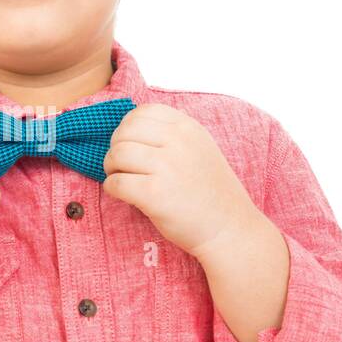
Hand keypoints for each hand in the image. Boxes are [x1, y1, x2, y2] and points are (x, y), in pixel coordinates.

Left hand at [102, 103, 260, 258]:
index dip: (128, 128)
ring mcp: (166, 167)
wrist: (230, 229)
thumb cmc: (211, 192)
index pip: (142, 112)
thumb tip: (130, 128)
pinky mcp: (154, 194)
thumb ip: (172, 135)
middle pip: (124, 132)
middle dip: (115, 148)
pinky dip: (112, 189)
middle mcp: (177, 142)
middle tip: (121, 166)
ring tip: (122, 180)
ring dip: (111, 168)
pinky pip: (116, 183)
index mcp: (188, 128)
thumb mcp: (200, 148)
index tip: (131, 145)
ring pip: (117, 155)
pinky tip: (124, 195)